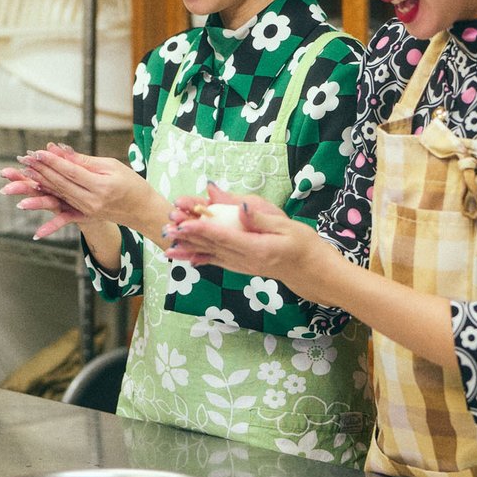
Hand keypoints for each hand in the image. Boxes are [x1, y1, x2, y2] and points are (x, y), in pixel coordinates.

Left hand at [4, 144, 149, 231]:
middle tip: (24, 160)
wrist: (142, 209)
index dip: (52, 161)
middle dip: (40, 170)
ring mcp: (88, 211)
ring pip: (58, 197)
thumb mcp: (111, 166)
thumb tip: (61, 151)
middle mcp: (92, 200)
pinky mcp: (86, 217)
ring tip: (20, 182)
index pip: (70, 171)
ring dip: (38, 189)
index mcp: (100, 185)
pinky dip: (51, 226)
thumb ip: (85, 161)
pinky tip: (37, 233)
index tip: (37, 152)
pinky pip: (66, 221)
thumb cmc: (130, 183)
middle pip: (60, 183)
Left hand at [163, 183, 332, 298]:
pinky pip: (216, 262)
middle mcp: (244, 260)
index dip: (202, 229)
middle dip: (188, 236)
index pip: (224, 237)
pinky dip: (199, 258)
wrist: (308, 269)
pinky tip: (184, 257)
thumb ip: (259, 218)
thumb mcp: (284, 226)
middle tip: (168, 226)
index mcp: (256, 248)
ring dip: (188, 249)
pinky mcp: (240, 267)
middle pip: (212, 246)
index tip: (184, 222)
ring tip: (168, 245)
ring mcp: (241, 266)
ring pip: (210, 256)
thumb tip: (239, 207)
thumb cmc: (301, 243)